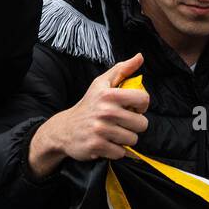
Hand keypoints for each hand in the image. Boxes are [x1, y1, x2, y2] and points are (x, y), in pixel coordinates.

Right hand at [29, 54, 149, 177]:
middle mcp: (105, 111)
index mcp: (109, 94)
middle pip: (142, 124)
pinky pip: (121, 153)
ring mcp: (100, 130)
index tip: (132, 107)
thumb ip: (123, 69)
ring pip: (132, 139)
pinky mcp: (96, 146)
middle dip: (134, 125)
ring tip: (114, 132)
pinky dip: (116, 150)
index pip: (144, 99)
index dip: (142, 105)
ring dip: (126, 138)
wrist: (64, 129)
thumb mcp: (102, 83)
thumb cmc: (89, 104)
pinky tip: (107, 142)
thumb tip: (140, 56)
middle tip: (121, 122)